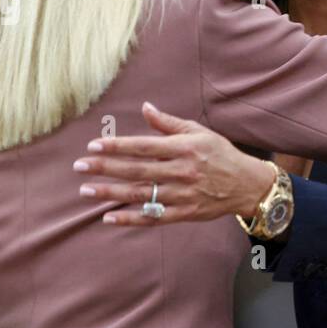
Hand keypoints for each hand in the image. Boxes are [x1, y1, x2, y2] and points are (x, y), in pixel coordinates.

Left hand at [74, 102, 274, 225]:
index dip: (117, 146)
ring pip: (141, 194)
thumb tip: (145, 108)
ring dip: (111, 193)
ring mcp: (182, 194)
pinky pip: (153, 218)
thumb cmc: (221, 154)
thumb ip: (169, 123)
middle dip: (106, 168)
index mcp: (183, 148)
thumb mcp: (199, 132)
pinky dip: (130, 219)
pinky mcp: (184, 213)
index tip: (93, 146)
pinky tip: (108, 218)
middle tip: (79, 167)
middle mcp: (181, 171)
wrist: (247, 184)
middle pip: (137, 170)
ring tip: (86, 190)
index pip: (144, 146)